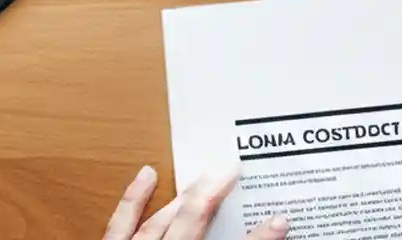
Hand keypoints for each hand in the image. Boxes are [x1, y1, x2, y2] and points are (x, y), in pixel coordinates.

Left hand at [103, 166, 288, 239]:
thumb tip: (271, 230)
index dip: (259, 234)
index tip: (281, 219)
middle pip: (193, 221)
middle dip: (214, 194)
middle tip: (233, 169)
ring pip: (160, 220)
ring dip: (183, 196)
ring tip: (204, 177)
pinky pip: (120, 225)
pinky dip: (134, 198)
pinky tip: (147, 174)